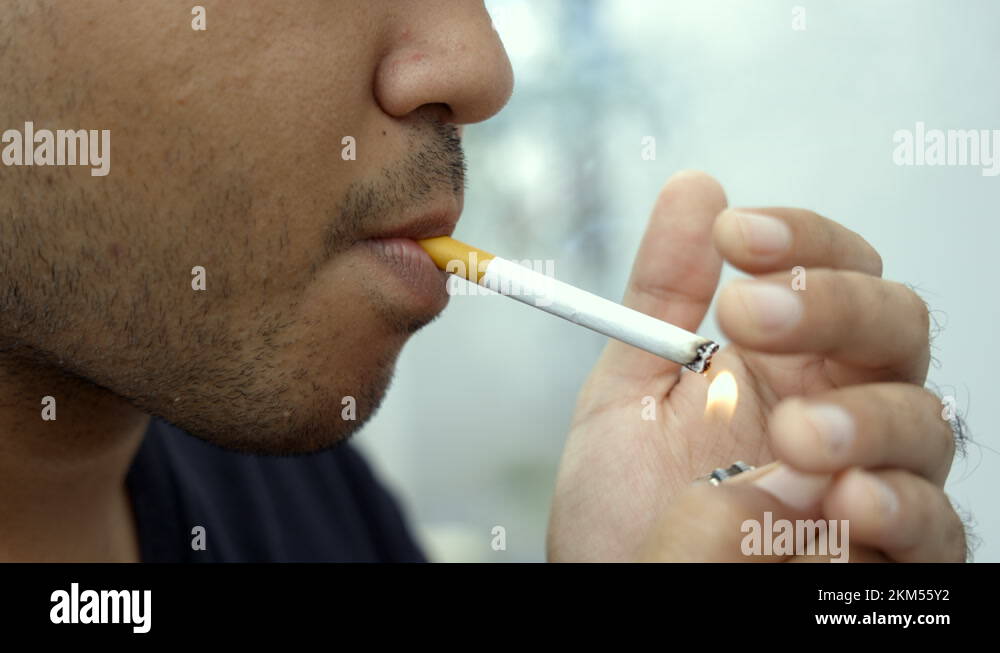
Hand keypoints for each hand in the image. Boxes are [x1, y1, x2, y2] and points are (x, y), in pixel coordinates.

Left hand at [547, 171, 964, 561]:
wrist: (618, 587)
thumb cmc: (624, 509)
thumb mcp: (629, 394)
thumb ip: (661, 296)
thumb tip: (695, 188)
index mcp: (784, 362)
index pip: (834, 269)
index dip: (801, 241)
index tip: (735, 236)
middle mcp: (841, 411)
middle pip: (896, 325)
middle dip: (833, 307)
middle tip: (752, 315)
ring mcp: (871, 482)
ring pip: (927, 422)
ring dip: (863, 416)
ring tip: (792, 437)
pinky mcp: (887, 558)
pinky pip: (934, 529)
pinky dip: (898, 508)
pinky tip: (845, 502)